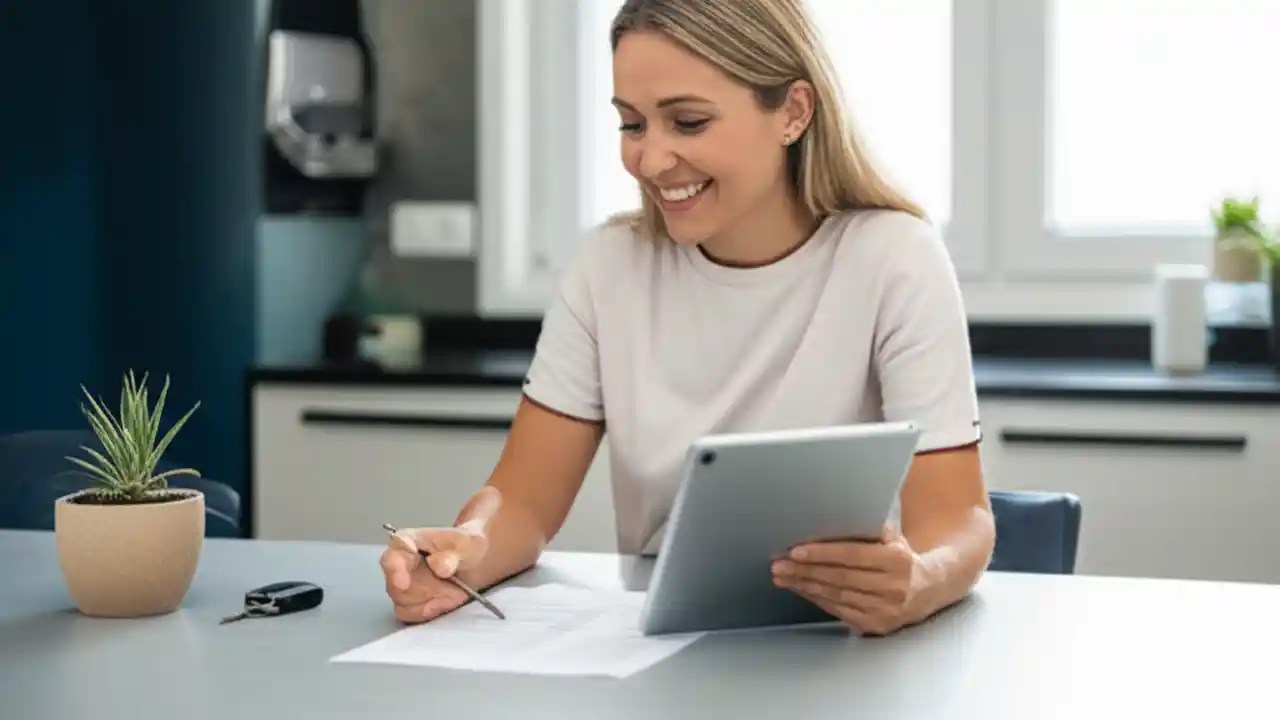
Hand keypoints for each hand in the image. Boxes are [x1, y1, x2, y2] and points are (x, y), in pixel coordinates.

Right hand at [379, 485, 501, 623]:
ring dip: (433, 600)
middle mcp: (399, 564)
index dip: (395, 571)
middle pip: (398, 588)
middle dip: (429, 590)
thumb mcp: (467, 545)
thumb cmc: (467, 546)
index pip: (391, 558)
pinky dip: (432, 609)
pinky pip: (412, 614)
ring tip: (455, 590)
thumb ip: (453, 554)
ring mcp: (402, 586)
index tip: (403, 583)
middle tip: (455, 586)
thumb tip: (438, 564)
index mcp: (407, 542)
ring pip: (405, 603)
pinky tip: (447, 599)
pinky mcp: (409, 602)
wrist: (476, 561)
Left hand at [772, 524, 929, 635]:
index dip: (821, 553)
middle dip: (805, 571)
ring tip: (783, 577)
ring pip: (836, 596)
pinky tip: (801, 589)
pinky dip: (816, 599)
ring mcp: (884, 609)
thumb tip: (831, 516)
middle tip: (779, 564)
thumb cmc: (901, 558)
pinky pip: (839, 610)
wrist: (928, 590)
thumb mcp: (894, 538)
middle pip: (839, 578)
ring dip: (805, 586)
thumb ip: (868, 529)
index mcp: (897, 561)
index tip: (795, 551)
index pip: (851, 555)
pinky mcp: (875, 625)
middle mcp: (893, 587)